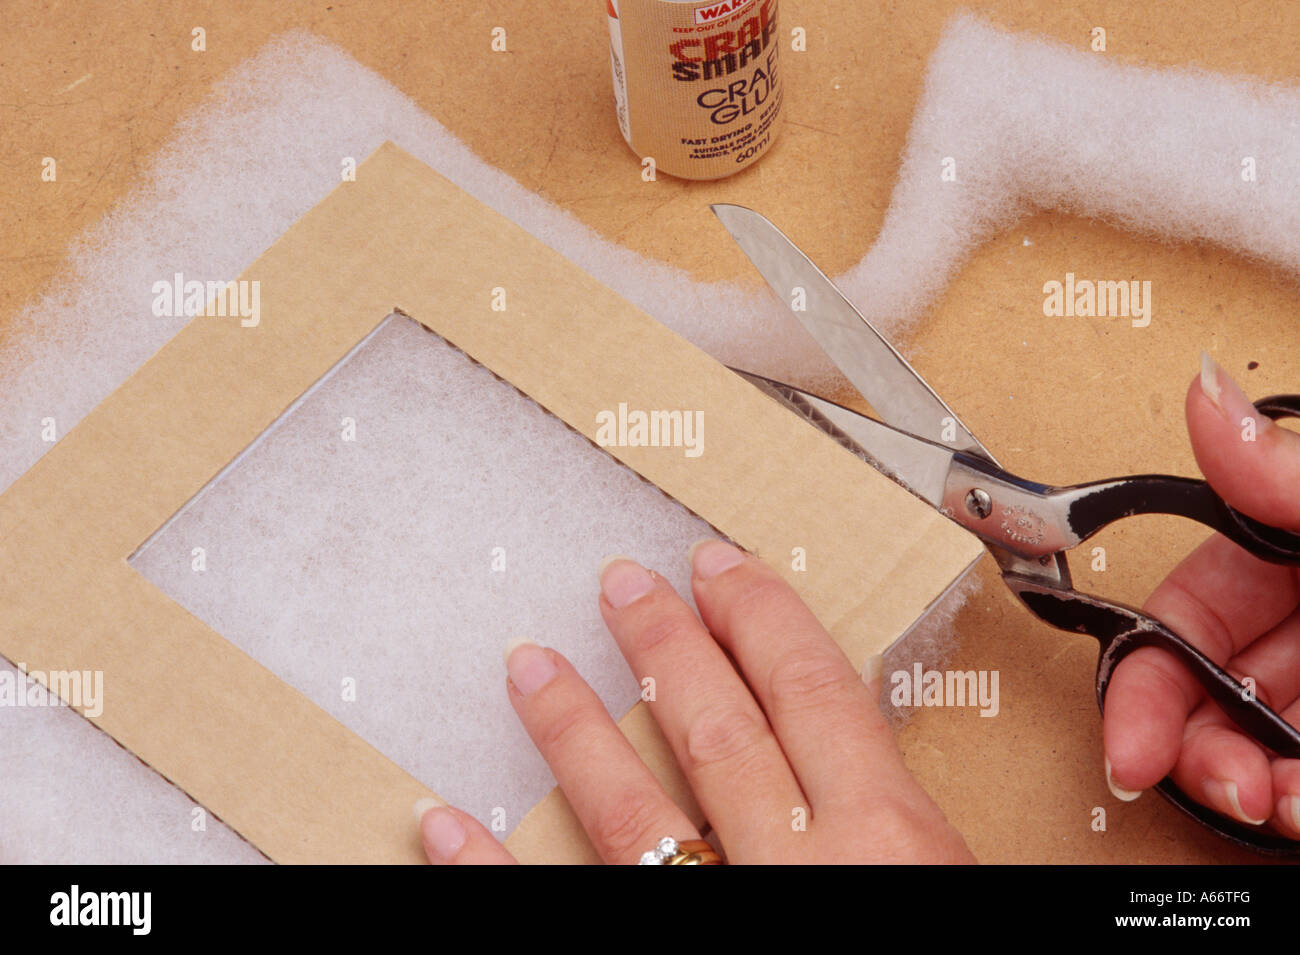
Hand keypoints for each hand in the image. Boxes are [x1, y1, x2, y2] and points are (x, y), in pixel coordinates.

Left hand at [415, 540, 972, 863]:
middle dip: (668, 645)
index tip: (720, 567)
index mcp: (890, 845)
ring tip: (527, 664)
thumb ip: (903, 839)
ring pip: (630, 806)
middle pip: (720, 728)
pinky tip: (440, 823)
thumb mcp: (952, 892)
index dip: (762, 618)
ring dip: (570, 729)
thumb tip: (867, 785)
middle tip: (621, 583)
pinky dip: (485, 868)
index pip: (814, 694)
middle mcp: (799, 872)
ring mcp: (713, 921)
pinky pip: (555, 913)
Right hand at [1103, 354, 1299, 837]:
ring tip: (1266, 800)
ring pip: (1255, 749)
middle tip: (1186, 777)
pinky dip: (1292, 807)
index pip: (1189, 613)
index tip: (1129, 732)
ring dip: (1241, 785)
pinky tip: (1298, 809)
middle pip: (1207, 690)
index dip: (1147, 674)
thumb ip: (1288, 474)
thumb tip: (1206, 394)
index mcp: (1297, 554)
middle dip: (1183, 742)